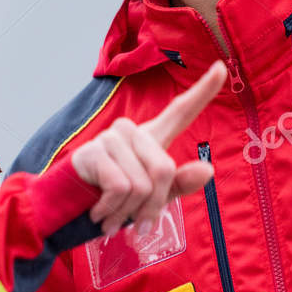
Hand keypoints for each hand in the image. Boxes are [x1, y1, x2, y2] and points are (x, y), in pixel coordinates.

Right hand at [72, 61, 224, 234]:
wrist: (70, 213)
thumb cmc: (114, 203)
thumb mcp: (153, 199)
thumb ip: (180, 185)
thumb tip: (207, 169)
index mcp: (152, 138)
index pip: (181, 111)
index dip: (202, 90)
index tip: (221, 68)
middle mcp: (132, 131)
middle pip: (164, 169)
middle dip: (152, 205)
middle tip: (137, 224)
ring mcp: (112, 138)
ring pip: (142, 183)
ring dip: (128, 212)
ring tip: (112, 216)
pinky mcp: (94, 151)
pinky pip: (120, 188)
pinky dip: (112, 210)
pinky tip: (99, 212)